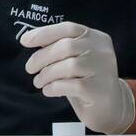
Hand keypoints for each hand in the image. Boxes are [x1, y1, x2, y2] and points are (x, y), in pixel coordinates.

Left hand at [21, 21, 135, 134]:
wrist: (110, 108)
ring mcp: (103, 70)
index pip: (68, 28)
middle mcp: (102, 51)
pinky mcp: (99, 89)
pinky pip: (70, 85)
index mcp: (96, 37)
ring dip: (46, 74)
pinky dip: (54, 87)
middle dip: (41, 57)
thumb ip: (60, 47)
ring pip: (68, 66)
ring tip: (39, 82)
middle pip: (66, 47)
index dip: (44, 33)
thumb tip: (31, 39)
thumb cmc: (87, 79)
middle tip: (29, 68)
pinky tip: (49, 90)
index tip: (25, 41)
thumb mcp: (76, 58)